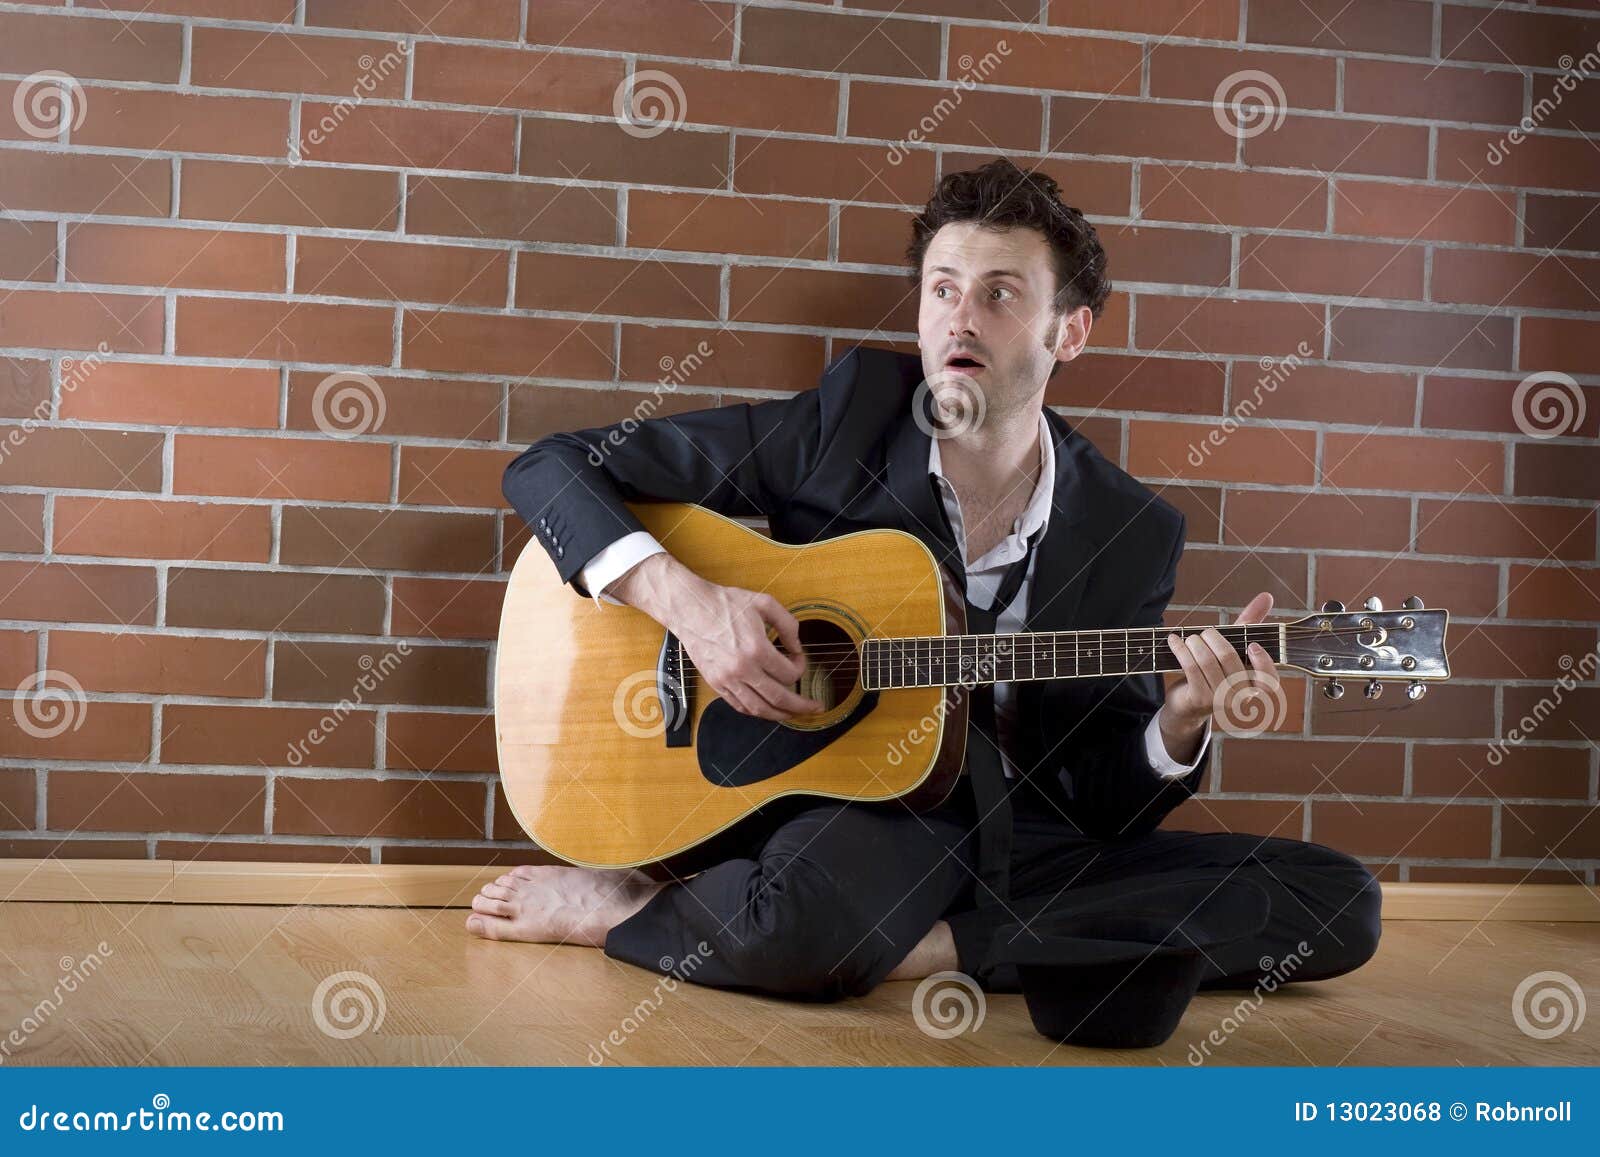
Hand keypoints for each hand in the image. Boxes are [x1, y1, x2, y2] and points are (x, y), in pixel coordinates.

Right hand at [612, 556, 822, 720]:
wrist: (690, 609)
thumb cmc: (725, 604)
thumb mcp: (764, 603)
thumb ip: (788, 624)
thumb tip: (797, 646)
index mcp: (756, 649)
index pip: (790, 673)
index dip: (801, 667)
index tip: (798, 657)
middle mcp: (742, 669)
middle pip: (779, 698)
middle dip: (801, 705)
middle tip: (814, 706)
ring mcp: (727, 680)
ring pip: (759, 709)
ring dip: (780, 714)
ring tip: (793, 713)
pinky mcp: (716, 683)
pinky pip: (740, 706)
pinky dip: (757, 711)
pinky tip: (767, 708)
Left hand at [1160, 591, 1276, 740]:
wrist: (1188, 704)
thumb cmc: (1216, 672)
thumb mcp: (1234, 649)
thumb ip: (1251, 624)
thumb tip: (1266, 596)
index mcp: (1255, 686)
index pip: (1270, 680)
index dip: (1262, 661)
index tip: (1251, 645)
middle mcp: (1241, 696)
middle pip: (1228, 657)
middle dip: (1213, 637)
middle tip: (1205, 633)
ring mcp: (1219, 700)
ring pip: (1207, 660)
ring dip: (1194, 642)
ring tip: (1190, 638)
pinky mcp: (1199, 699)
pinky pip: (1190, 667)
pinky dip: (1180, 649)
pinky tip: (1174, 640)